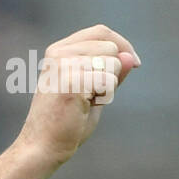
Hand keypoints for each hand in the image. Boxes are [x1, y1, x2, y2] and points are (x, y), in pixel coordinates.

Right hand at [0, 25, 139, 178]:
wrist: (43, 147)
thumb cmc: (67, 122)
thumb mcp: (94, 91)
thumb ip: (111, 72)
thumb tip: (132, 57)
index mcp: (59, 50)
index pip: (101, 32)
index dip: (123, 45)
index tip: (136, 63)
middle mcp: (58, 53)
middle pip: (110, 47)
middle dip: (114, 72)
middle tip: (92, 95)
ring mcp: (62, 65)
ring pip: (113, 62)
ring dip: (109, 86)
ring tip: (86, 102)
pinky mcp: (70, 81)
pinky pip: (108, 80)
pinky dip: (106, 96)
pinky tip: (86, 107)